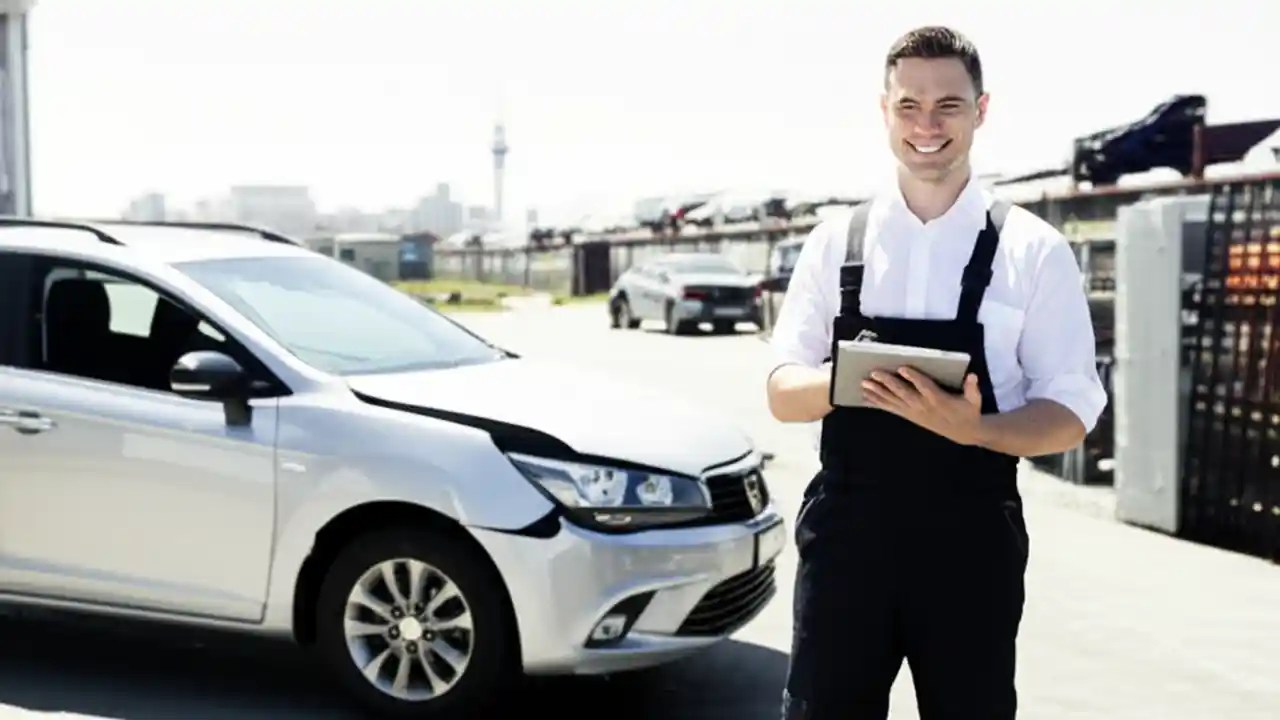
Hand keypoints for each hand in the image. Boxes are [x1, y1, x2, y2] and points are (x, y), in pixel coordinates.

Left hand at [861, 366, 984, 445]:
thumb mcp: (975, 400)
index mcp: (938, 399)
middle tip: (874, 373)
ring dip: (877, 393)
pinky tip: (866, 398)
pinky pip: (892, 409)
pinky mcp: (910, 416)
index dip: (913, 377)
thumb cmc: (969, 411)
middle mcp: (923, 406)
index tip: (902, 368)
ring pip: (893, 401)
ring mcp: (914, 412)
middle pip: (903, 393)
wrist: (963, 433)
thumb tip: (972, 375)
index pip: (924, 386)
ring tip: (864, 384)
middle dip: (888, 383)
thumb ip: (972, 388)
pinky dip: (878, 403)